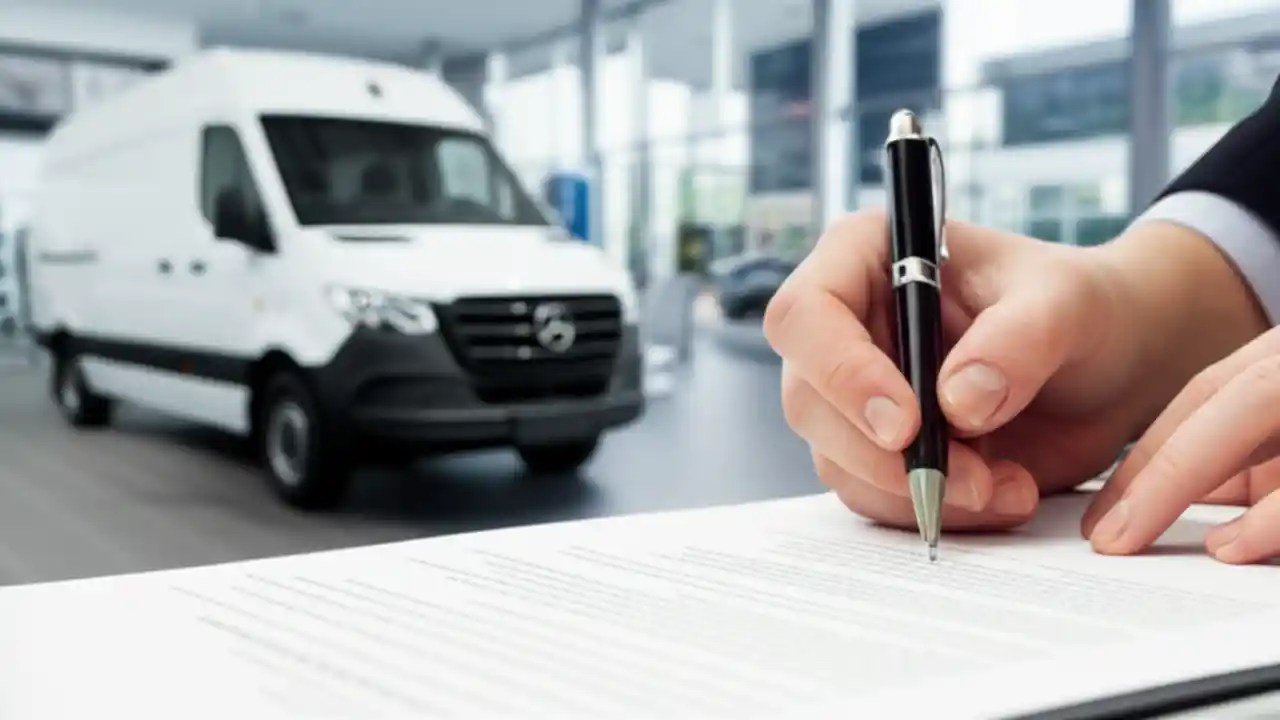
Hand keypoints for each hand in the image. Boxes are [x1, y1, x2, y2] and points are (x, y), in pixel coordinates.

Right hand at [766, 211, 1264, 532]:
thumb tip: (957, 401)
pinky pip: (876, 497)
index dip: (840, 371)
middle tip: (972, 479)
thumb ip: (1019, 339)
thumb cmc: (1084, 307)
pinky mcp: (880, 449)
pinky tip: (1003, 492)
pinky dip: (936, 510)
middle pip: (808, 398)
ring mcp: (857, 393)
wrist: (1114, 365)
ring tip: (1008, 485)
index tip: (906, 423)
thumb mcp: (1068, 304)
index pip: (806, 312)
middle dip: (884, 455)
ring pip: (837, 460)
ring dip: (917, 491)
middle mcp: (848, 324)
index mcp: (868, 256)